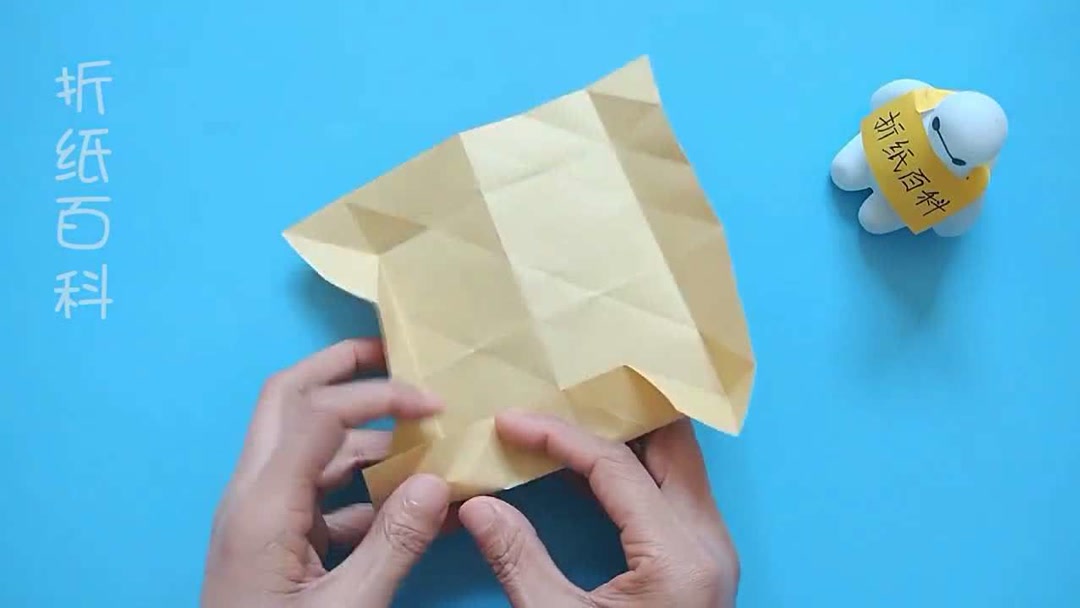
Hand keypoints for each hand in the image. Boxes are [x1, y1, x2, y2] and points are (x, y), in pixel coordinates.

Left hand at [201, 338, 451, 607]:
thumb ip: (395, 546)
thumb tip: (438, 482)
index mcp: (262, 507)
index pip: (317, 413)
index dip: (379, 395)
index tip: (436, 407)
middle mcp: (251, 495)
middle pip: (285, 398)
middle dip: (341, 368)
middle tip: (397, 355)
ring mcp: (257, 514)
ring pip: (302, 442)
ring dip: (359, 432)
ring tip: (422, 436)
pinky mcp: (271, 537)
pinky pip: (314, 489)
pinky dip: (359, 483)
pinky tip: (407, 502)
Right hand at [458, 413, 738, 606]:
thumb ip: (519, 560)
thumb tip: (476, 504)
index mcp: (677, 555)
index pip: (615, 465)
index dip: (557, 436)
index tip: (511, 420)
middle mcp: (708, 541)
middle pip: (672, 444)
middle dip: (617, 412)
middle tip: (563, 390)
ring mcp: (713, 549)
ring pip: (678, 462)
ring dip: (628, 436)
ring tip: (571, 417)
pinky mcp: (702, 561)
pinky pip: (673, 491)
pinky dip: (634, 469)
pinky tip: (585, 468)